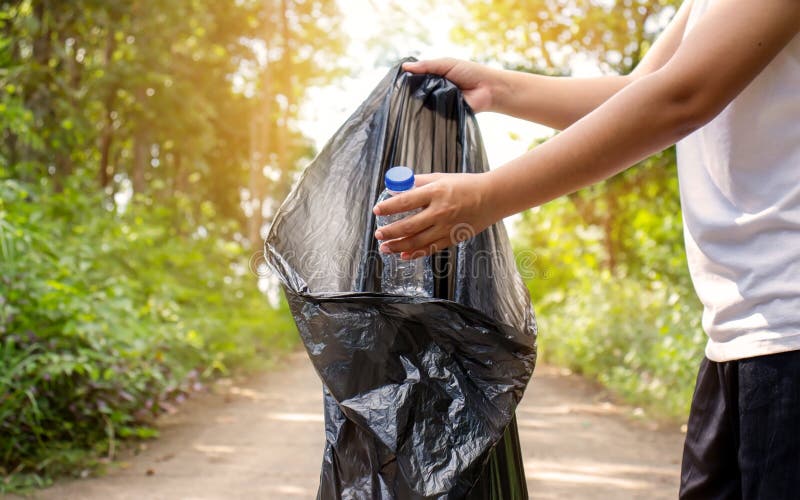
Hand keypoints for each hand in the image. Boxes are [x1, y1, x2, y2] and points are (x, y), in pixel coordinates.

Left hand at [373, 172, 501, 257]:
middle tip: (378, 234)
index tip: (377, 211)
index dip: (388, 207)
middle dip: (390, 231)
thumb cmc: (465, 184)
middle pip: (408, 225)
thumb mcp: (440, 177)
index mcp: (436, 192)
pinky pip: (430, 249)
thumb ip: (417, 183)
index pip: (405, 201)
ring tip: (385, 247)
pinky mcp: (452, 238)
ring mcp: (447, 227)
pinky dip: (415, 254)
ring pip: (417, 241)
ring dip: (398, 246)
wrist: (492, 197)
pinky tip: (403, 255)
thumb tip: (395, 188)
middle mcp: (440, 211)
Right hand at [402, 58, 499, 112]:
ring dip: (420, 99)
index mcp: (434, 76)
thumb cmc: (470, 72)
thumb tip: (404, 67)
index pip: (416, 78)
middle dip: (411, 90)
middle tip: (400, 91)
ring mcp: (438, 103)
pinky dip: (429, 109)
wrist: (488, 89)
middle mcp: (434, 90)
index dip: (407, 79)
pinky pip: (432, 113)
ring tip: (414, 98)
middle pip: (417, 91)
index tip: (395, 80)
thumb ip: (427, 66)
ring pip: (422, 103)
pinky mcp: (443, 114)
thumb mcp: (446, 64)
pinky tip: (425, 107)